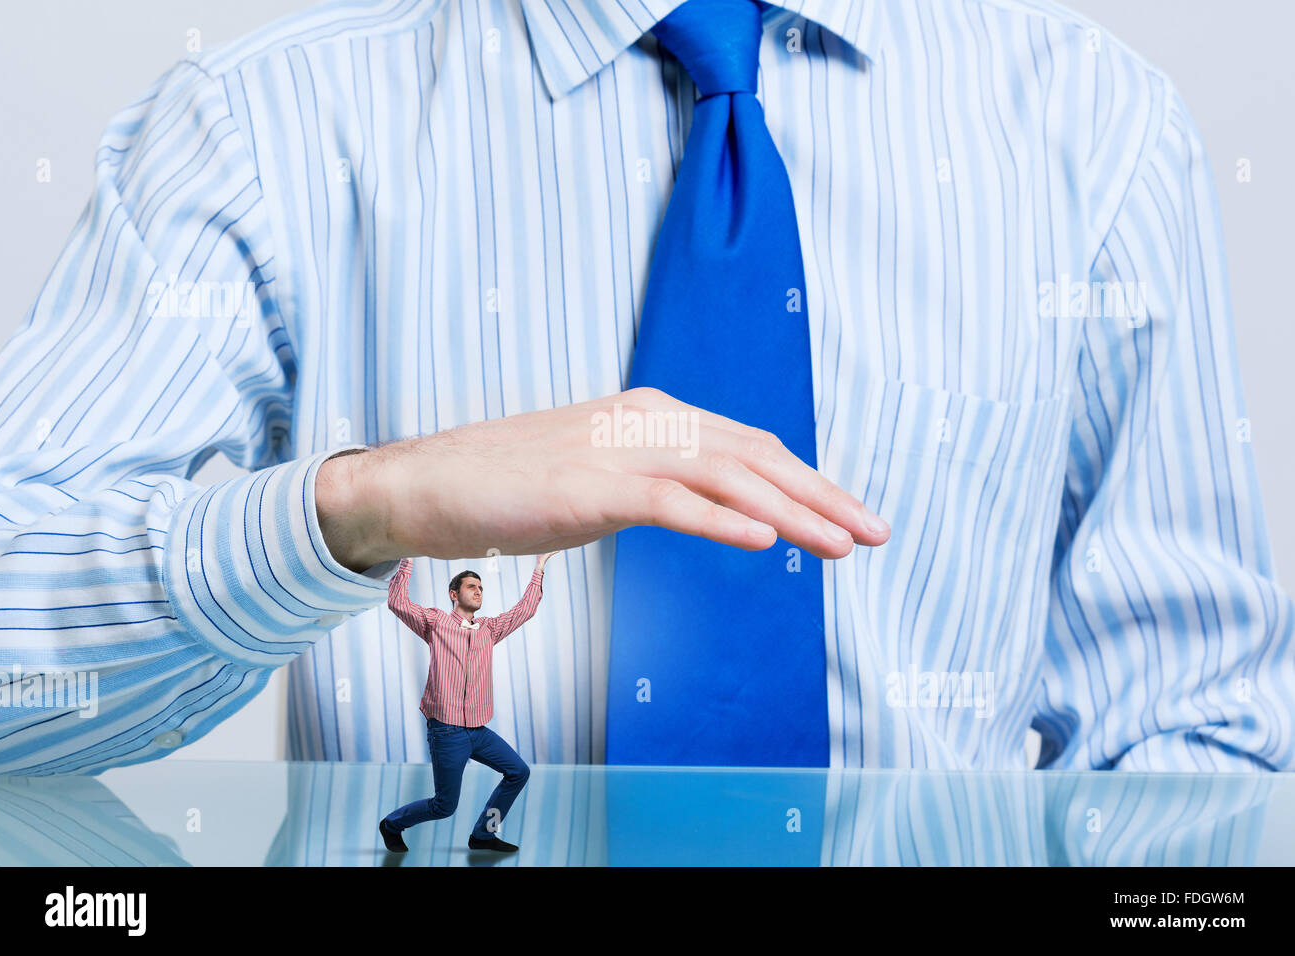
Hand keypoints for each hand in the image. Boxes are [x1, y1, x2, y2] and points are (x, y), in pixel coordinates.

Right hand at [318, 386, 889, 568]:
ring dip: (792, 511)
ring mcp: (617, 450)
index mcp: (652, 414)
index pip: (749, 445)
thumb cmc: (512, 484)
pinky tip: (765, 542)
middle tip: (876, 532)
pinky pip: (669, 503)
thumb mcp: (600, 474)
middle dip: (822, 494)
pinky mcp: (588, 487)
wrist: (430, 483)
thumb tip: (710, 508)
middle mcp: (645, 421)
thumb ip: (657, 482)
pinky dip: (722, 521)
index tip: (851, 514)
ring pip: (726, 476)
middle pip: (754, 455)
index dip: (808, 479)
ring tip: (842, 544)